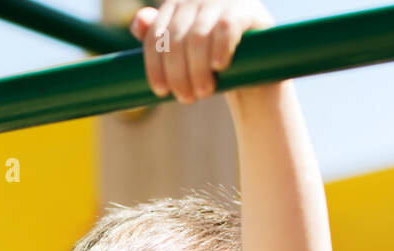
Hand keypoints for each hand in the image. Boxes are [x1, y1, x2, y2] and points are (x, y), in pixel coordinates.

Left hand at [129, 1, 273, 103]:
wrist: (255, 70)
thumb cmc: (211, 66)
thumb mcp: (182, 56)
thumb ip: (158, 37)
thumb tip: (139, 21)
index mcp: (176, 6)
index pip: (155, 36)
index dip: (154, 65)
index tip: (160, 92)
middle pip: (175, 39)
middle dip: (177, 74)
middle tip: (185, 99)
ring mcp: (223, 1)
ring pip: (197, 37)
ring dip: (197, 70)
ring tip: (203, 92)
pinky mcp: (247, 10)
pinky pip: (226, 28)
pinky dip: (219, 50)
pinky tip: (218, 67)